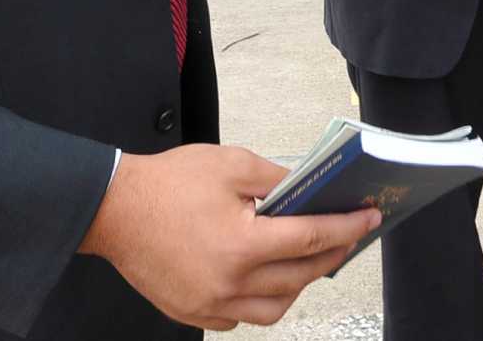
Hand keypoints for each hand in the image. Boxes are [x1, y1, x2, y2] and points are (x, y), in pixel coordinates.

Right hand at [79, 144, 379, 329]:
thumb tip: (311, 193)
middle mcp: (230, 283)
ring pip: (275, 308)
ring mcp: (210, 305)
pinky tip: (265, 276)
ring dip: (298, 285)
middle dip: (331, 255)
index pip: (311, 239)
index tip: (370, 218)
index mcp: (243, 245)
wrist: (112, 210)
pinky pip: (241, 317)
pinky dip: (260, 299)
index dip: (346, 228)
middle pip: (299, 277)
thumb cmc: (169, 182)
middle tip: (348, 236)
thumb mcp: (232, 165)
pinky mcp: (193, 313)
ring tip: (307, 258)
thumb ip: (278, 181)